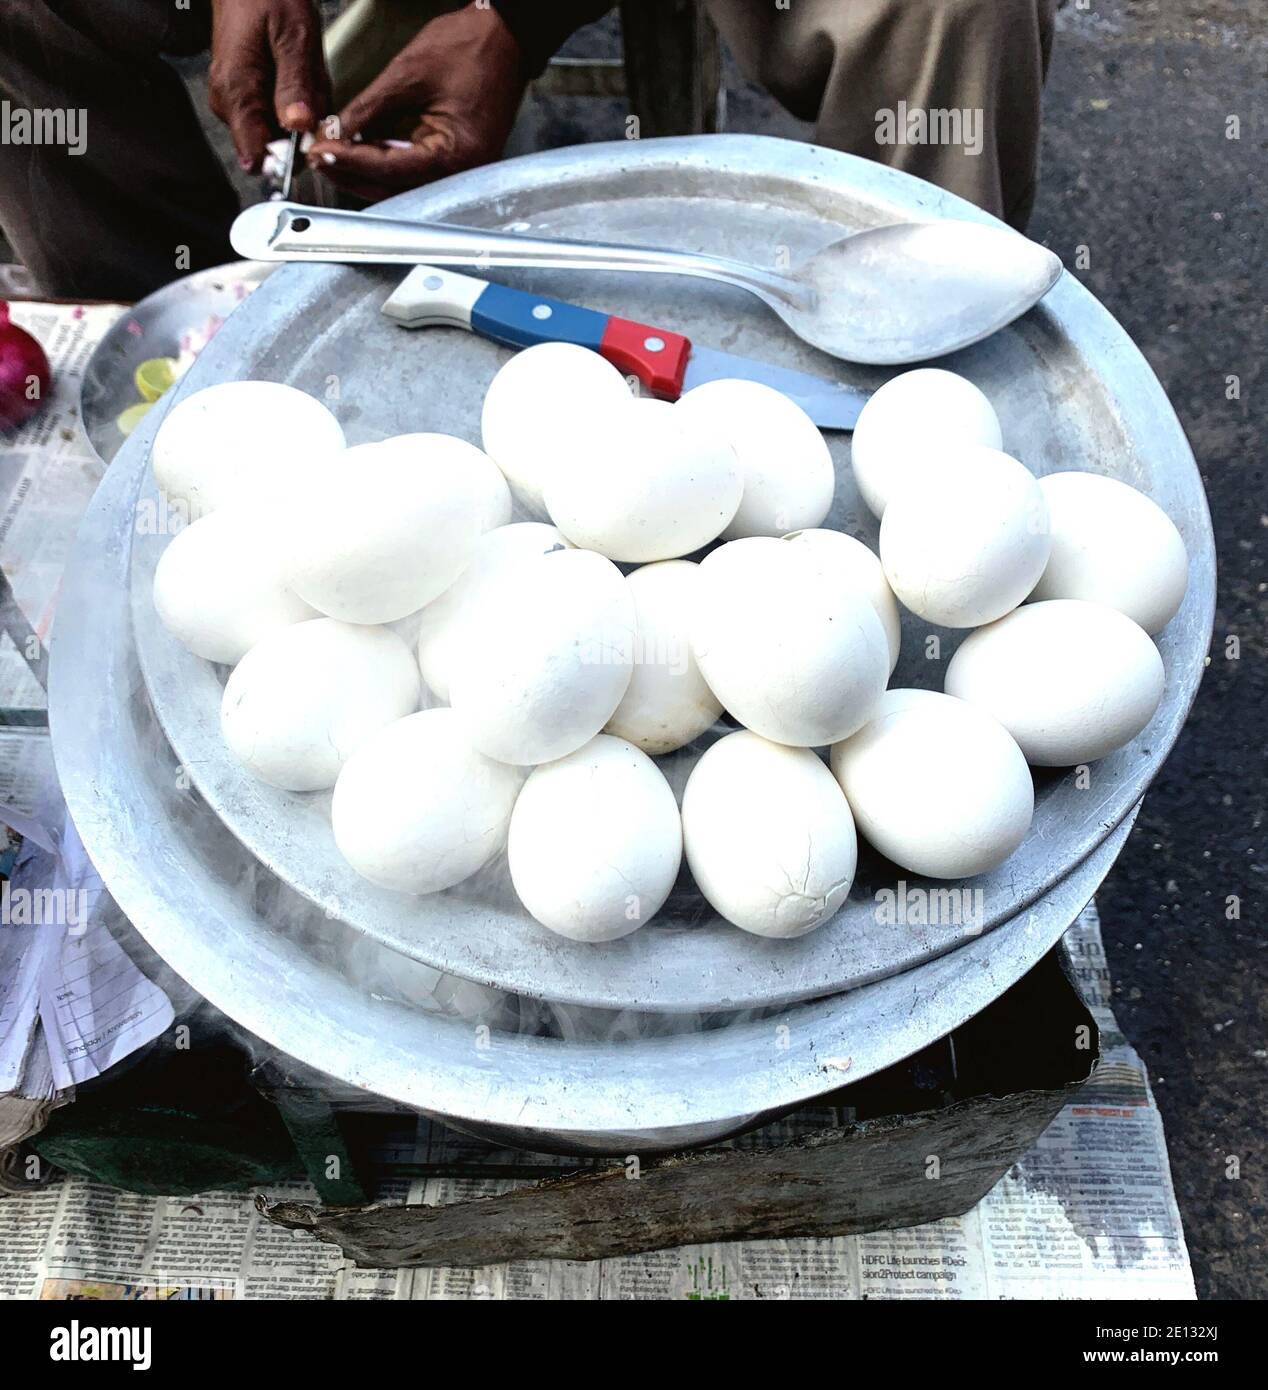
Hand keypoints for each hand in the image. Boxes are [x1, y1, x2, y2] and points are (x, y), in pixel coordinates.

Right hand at [209, 0, 330, 172]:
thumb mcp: (294, 36)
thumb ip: (296, 84)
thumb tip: (299, 128)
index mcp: (237, 93)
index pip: (257, 155)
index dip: (288, 157)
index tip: (309, 134)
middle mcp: (230, 103)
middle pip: (275, 147)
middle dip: (304, 128)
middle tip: (312, 86)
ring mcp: (236, 100)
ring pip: (281, 132)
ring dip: (304, 112)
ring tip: (304, 72)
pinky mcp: (245, 95)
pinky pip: (279, 114)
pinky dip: (298, 102)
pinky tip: (299, 73)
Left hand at [306, 3, 524, 201]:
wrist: (504, 37)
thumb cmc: (469, 48)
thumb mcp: (407, 74)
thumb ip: (367, 109)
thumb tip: (334, 133)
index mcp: (456, 154)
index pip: (391, 169)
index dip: (351, 161)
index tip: (320, 152)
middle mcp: (462, 173)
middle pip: (395, 188)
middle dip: (354, 173)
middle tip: (318, 157)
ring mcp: (460, 171)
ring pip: (401, 185)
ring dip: (366, 172)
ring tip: (333, 152)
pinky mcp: (455, 161)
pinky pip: (414, 172)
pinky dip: (385, 163)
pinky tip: (360, 151)